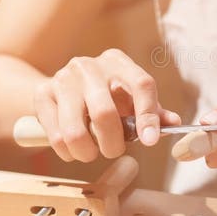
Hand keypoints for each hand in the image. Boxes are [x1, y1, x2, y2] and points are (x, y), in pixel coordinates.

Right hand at [33, 48, 179, 161]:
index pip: (141, 84)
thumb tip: (174, 124)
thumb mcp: (131, 99)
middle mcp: (89, 66)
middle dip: (112, 143)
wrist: (62, 86)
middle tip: (113, 151)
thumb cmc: (107, 96)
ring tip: (92, 153)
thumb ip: (153, 112)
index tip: (150, 141)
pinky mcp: (42, 95)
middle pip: (104, 112)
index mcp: (118, 62)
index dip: (148, 115)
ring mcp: (63, 78)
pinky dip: (68, 152)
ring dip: (88, 152)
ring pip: (75, 130)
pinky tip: (74, 149)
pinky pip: (56, 137)